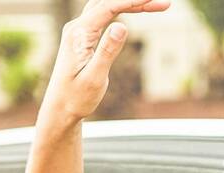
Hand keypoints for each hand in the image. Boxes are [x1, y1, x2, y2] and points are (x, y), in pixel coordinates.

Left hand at [40, 0, 169, 128]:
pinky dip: (122, 11)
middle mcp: (76, 28)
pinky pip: (104, 16)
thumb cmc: (76, 99)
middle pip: (109, 2)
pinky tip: (137, 12)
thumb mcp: (94, 78)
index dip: (133, 1)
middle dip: (135, 1)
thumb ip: (107, 51)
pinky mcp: (82, 37)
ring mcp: (78, 32)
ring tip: (155, 6)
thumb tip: (121, 25)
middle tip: (164, 4)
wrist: (59, 110)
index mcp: (78, 34)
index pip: (109, 6)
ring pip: (107, 7)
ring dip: (130, 4)